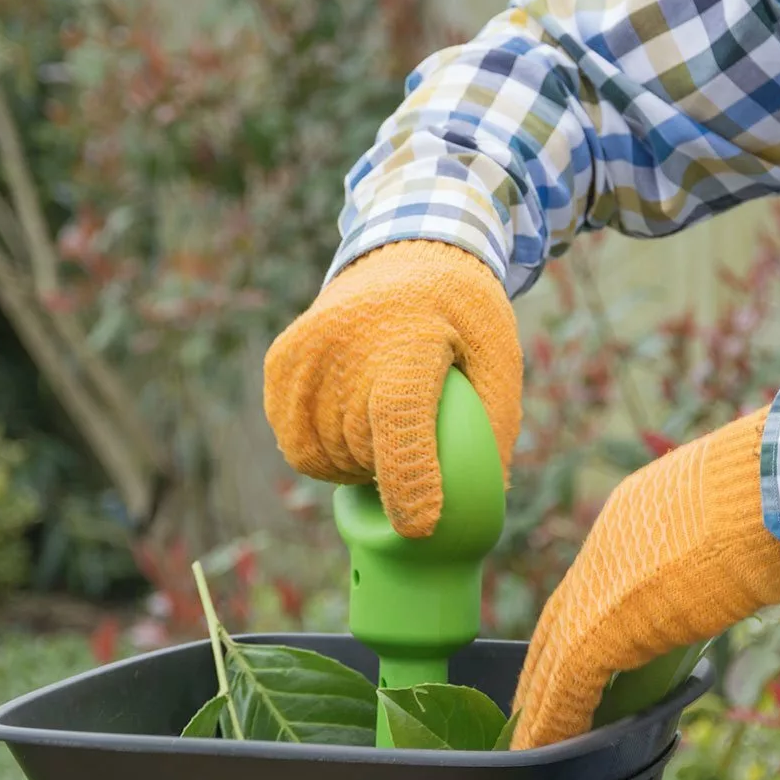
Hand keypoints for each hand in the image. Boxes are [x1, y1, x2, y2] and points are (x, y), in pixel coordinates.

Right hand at [264, 240, 522, 538]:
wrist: (406, 251)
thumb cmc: (462, 316)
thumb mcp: (499, 359)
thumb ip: (494, 427)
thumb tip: (483, 505)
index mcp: (408, 340)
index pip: (399, 421)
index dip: (408, 480)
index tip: (419, 528)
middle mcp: (345, 344)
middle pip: (363, 449)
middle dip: (392, 473)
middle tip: (419, 447)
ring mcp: (304, 353)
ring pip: (323, 457)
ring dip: (357, 466)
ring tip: (385, 426)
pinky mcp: (280, 364)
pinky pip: (296, 445)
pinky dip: (325, 453)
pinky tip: (352, 425)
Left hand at [510, 406, 779, 748]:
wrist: (773, 487)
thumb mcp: (738, 512)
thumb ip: (721, 545)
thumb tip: (745, 565)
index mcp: (633, 515)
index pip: (593, 581)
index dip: (579, 621)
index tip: (572, 654)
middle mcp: (603, 546)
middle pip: (557, 618)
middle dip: (544, 663)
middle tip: (533, 704)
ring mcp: (597, 584)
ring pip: (552, 655)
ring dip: (540, 702)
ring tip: (529, 741)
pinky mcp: (601, 627)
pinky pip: (566, 684)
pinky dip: (554, 720)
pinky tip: (545, 749)